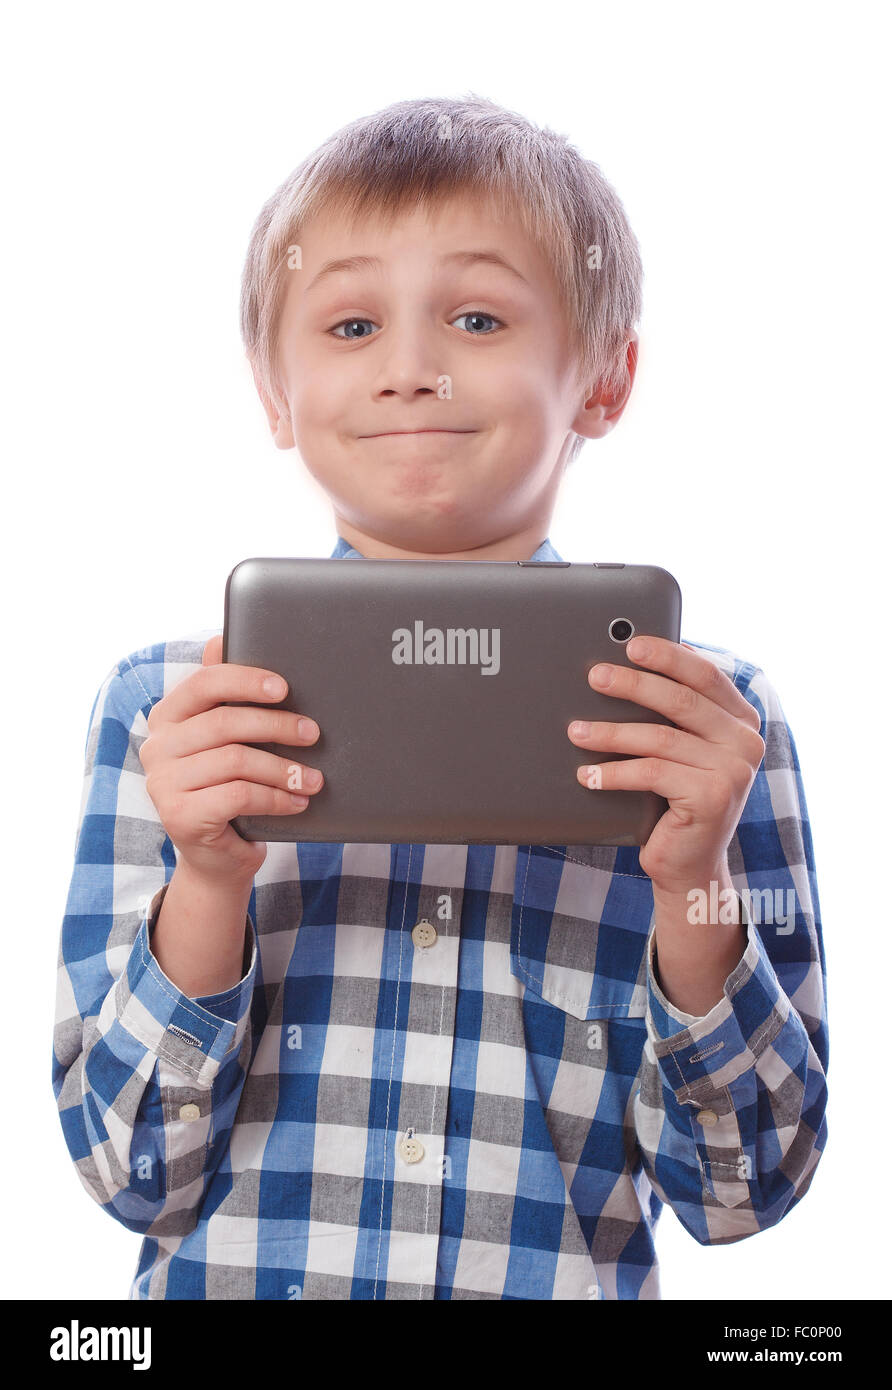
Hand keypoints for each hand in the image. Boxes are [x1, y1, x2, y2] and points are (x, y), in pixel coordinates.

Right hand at [138, 634, 323, 887]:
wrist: (217, 856)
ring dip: (284, 769)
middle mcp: (156, 746)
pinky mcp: (178, 816)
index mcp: (168, 716)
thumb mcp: (231, 742)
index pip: (204, 683)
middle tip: (314, 734)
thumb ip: (228, 698)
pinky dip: (276, 797)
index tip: (285, 688)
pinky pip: (238, 796)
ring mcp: (162, 782)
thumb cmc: (230, 787)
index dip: (246, 680)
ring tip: (314, 778)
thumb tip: (222, 637)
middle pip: (226, 722)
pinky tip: (298, 802)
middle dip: (278, 726)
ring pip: (236, 761)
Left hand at [567, 636, 764, 894]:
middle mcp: (745, 742)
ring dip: (611, 732)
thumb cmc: (675, 801)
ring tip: (576, 730)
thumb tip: (624, 668)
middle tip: (595, 676)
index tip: (632, 643)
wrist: (689, 865)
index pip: (705, 675)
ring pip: (660, 737)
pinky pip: (651, 773)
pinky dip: (613, 772)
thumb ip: (671, 715)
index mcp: (741, 720)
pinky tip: (587, 774)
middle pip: (681, 700)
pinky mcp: (712, 797)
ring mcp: (733, 771)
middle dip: (633, 684)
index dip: (669, 656)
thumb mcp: (679, 750)